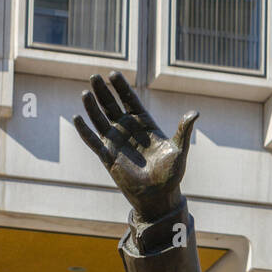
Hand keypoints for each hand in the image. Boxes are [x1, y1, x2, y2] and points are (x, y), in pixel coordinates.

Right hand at [74, 72, 197, 225]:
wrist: (159, 197)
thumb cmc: (171, 175)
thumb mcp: (178, 150)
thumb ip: (183, 131)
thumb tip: (195, 113)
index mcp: (144, 124)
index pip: (130, 100)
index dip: (121, 87)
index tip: (113, 74)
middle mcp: (128, 130)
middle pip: (112, 106)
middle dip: (103, 92)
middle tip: (94, 76)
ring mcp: (117, 142)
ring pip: (100, 120)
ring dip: (92, 107)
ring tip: (86, 93)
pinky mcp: (108, 157)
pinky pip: (93, 142)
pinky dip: (85, 132)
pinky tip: (77, 118)